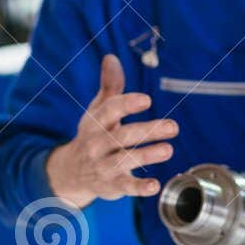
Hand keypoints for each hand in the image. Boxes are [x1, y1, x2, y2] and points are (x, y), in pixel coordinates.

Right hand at [45, 55, 176, 207]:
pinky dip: (139, 187)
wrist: (70, 172)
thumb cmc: (92, 135)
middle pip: (122, 136)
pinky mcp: (112, 185)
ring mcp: (104, 165)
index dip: (127, 104)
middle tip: (173, 126)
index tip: (146, 100)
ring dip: (147, 155)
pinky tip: (155, 185)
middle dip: (148, 131)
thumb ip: (109, 86)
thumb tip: (112, 57)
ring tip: (168, 149)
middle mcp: (98, 144)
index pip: (110, 111)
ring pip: (125, 160)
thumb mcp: (97, 110)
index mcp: (96, 123)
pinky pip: (125, 187)